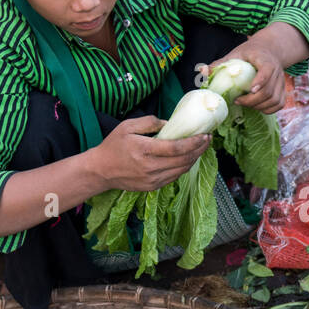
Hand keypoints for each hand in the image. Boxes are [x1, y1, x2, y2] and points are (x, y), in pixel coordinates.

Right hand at [88, 116, 209, 191]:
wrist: (101, 171)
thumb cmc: (113, 146)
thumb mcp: (127, 126)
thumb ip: (149, 122)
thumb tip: (169, 124)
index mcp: (144, 150)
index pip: (177, 148)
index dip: (195, 142)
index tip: (205, 135)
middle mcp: (150, 167)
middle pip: (184, 160)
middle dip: (200, 150)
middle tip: (207, 140)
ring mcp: (152, 179)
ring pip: (182, 170)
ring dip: (194, 159)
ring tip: (200, 148)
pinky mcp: (153, 186)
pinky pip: (174, 177)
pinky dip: (184, 167)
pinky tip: (188, 158)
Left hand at [203, 46, 287, 114]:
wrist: (269, 50)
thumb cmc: (249, 53)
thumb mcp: (235, 54)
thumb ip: (219, 64)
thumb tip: (201, 71)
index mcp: (265, 60)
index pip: (267, 71)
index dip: (260, 81)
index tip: (251, 90)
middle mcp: (276, 71)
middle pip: (269, 91)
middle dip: (252, 101)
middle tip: (238, 101)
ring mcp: (281, 81)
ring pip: (274, 100)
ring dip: (259, 106)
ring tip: (246, 104)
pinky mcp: (282, 89)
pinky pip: (279, 104)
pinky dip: (268, 109)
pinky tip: (257, 107)